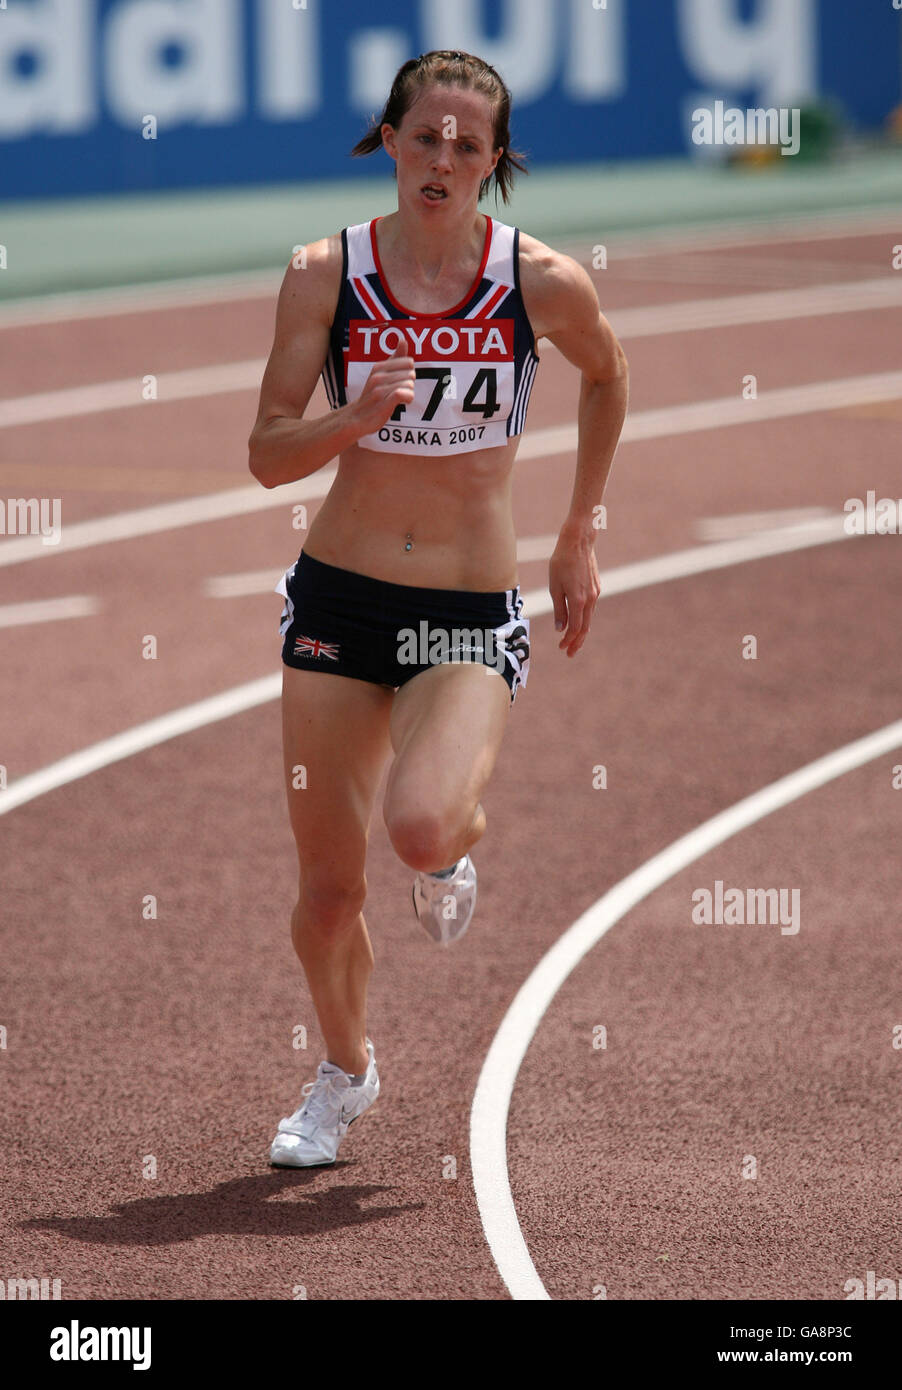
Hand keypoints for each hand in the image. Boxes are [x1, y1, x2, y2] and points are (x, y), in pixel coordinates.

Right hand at [350, 340, 415, 434]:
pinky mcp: (383, 403)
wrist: (357, 418)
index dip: (409, 372)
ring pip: (409, 385)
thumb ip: (395, 358)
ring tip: (400, 398)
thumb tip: (403, 340)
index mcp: (378, 367)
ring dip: (409, 393)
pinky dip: (408, 397)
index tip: (401, 380)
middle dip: (410, 384)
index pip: (408, 362)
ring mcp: (379, 390)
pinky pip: (403, 394)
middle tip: (400, 391)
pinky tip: (405, 401)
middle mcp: (378, 377)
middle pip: (411, 374)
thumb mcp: (381, 374)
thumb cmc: (373, 395)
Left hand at [549, 526, 600, 656]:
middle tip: (570, 653)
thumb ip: (559, 608)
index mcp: (578, 600)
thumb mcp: (555, 586)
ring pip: (589, 618)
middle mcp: (590, 599)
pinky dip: (585, 618)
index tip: (562, 649)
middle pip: (585, 627)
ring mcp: (595, 593)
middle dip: (577, 642)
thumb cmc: (562, 562)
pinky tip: (578, 621)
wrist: (578, 541)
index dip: (569, 641)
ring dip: (581, 631)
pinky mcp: (596, 587)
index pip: (575, 628)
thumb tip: (561, 628)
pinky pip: (590, 608)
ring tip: (573, 641)